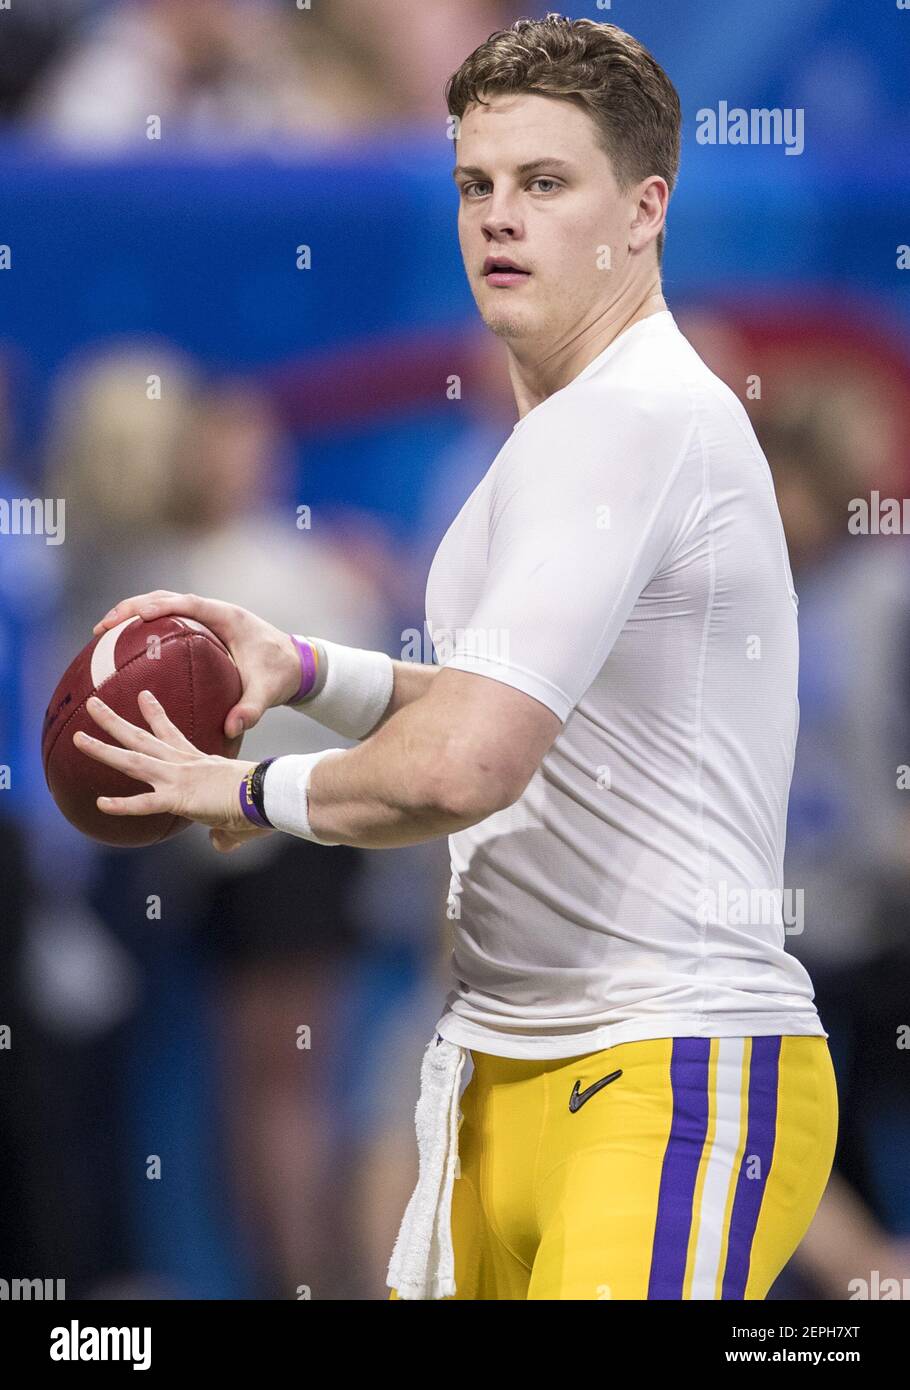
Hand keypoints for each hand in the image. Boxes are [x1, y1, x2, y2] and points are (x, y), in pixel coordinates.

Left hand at [74, 690, 259, 842]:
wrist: (270, 795)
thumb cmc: (262, 801)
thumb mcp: (238, 816)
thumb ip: (224, 833)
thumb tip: (219, 845)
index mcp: (198, 761)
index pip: (171, 733)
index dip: (154, 715)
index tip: (143, 696)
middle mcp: (183, 764)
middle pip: (142, 737)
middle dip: (114, 721)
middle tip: (93, 705)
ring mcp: (178, 778)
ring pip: (133, 760)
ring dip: (103, 749)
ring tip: (78, 737)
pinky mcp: (179, 798)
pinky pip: (145, 803)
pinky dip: (122, 805)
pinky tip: (100, 804)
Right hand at [92, 591, 301, 739]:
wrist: (297, 664)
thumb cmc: (281, 673)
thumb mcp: (267, 692)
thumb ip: (251, 709)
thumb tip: (232, 726)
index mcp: (228, 617)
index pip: (189, 604)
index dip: (161, 606)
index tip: (135, 615)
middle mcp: (215, 610)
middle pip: (166, 598)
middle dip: (132, 607)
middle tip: (104, 626)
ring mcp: (207, 616)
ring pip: (163, 604)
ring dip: (133, 612)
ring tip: (103, 631)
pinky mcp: (203, 626)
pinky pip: (169, 619)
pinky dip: (144, 625)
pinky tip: (124, 644)